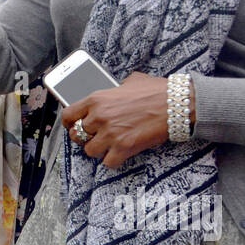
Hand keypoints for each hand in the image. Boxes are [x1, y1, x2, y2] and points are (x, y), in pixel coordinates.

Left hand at [58, 72, 173, 168]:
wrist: (176, 103)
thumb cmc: (156, 91)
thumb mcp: (130, 81)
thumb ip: (114, 89)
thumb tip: (112, 93)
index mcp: (97, 98)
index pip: (68, 115)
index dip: (68, 123)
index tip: (71, 126)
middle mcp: (99, 116)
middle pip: (77, 135)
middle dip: (85, 137)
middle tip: (95, 136)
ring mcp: (110, 133)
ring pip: (90, 151)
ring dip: (98, 150)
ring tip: (109, 144)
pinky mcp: (124, 148)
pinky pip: (108, 162)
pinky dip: (113, 160)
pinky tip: (120, 153)